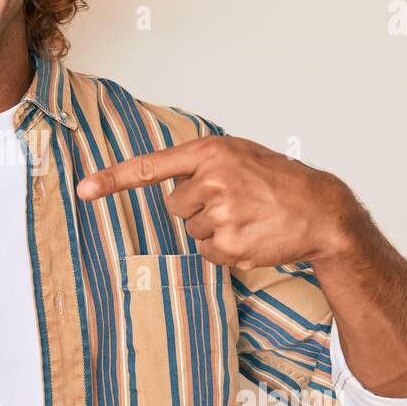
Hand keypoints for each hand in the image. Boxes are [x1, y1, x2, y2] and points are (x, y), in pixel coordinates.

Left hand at [75, 135, 358, 269]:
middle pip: (176, 206)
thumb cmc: (280, 181)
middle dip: (199, 207)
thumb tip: (170, 185)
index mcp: (211, 152)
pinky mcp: (229, 244)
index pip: (150, 167)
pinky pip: (208, 252)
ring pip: (192, 230)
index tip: (84, 189)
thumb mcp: (241, 155)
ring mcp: (220, 213)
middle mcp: (211, 180)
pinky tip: (252, 236)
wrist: (322, 210)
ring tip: (249, 217)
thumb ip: (203, 163)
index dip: (113, 179)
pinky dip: (226, 250)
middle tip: (236, 201)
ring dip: (215, 228)